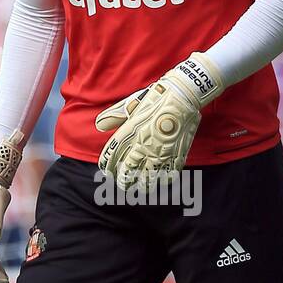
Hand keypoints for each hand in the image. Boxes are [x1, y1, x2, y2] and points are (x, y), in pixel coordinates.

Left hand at [95, 52, 223, 189]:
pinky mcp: (176, 153)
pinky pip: (169, 173)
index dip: (108, 166)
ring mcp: (161, 151)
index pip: (113, 155)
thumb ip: (114, 116)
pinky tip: (161, 180)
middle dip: (124, 180)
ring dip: (143, 184)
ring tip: (140, 187)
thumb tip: (99, 125)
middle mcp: (143, 145)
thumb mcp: (131, 104)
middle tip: (123, 185)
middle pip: (128, 171)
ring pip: (148, 177)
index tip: (107, 171)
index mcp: (130, 132)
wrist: (183, 94)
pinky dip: (164, 179)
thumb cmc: (156, 97)